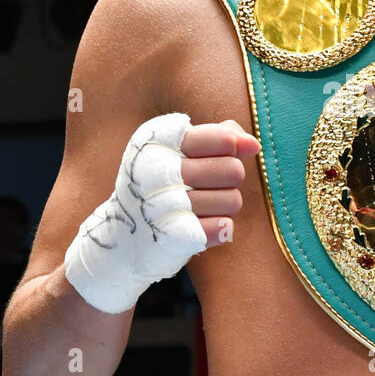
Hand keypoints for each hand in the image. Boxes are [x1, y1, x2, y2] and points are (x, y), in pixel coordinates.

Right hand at [64, 113, 261, 313]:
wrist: (121, 238)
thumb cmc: (160, 187)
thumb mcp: (178, 151)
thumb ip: (218, 137)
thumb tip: (253, 144)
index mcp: (153, 141)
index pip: (215, 137)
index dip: (230, 145)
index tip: (229, 150)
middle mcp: (154, 170)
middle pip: (233, 170)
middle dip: (231, 178)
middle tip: (211, 184)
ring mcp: (161, 205)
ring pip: (233, 201)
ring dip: (225, 206)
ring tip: (202, 207)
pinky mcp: (171, 237)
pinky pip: (223, 227)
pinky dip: (221, 228)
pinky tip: (203, 225)